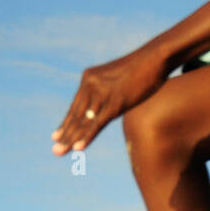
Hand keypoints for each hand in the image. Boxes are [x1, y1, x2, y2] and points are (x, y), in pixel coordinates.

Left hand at [52, 49, 169, 154]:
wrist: (155, 58)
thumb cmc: (143, 69)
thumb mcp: (120, 79)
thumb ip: (110, 91)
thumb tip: (111, 104)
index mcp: (89, 77)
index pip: (76, 106)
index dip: (66, 123)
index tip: (56, 136)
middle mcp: (91, 84)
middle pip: (75, 114)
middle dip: (64, 133)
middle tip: (54, 149)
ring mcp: (102, 93)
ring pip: (83, 121)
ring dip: (71, 138)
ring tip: (59, 152)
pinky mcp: (114, 103)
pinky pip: (97, 123)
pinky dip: (86, 137)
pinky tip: (77, 148)